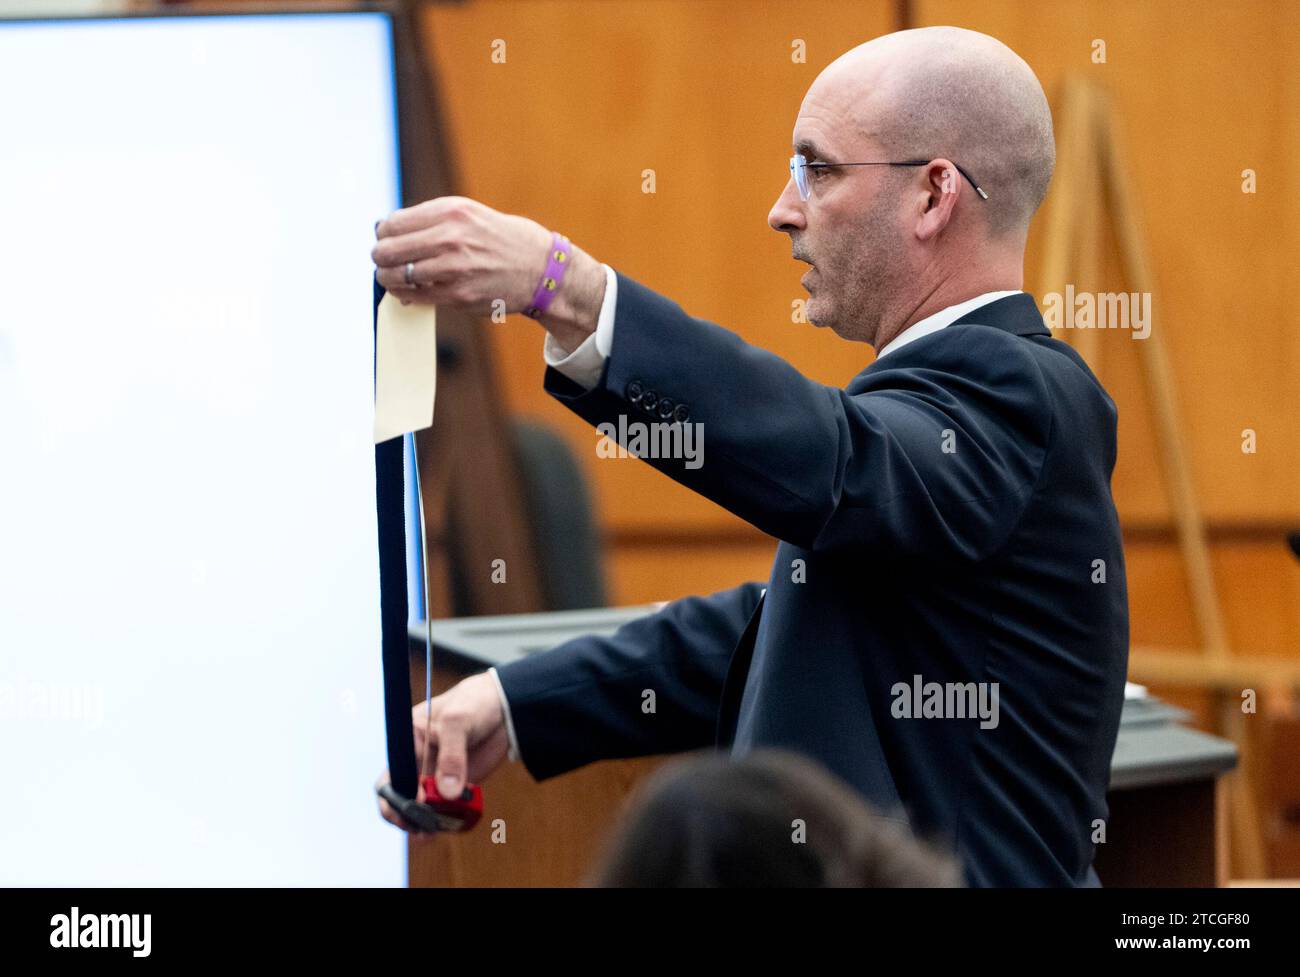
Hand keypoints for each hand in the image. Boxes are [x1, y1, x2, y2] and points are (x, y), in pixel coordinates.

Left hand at [371, 196, 551, 312]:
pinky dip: (406, 295)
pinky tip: (409, 292)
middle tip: (385, 262)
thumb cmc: (503, 240)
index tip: (386, 240)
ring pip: (396, 276)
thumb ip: (432, 220)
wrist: (541, 269)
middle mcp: (450, 237)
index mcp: (451, 212)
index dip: (383, 234)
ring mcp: (453, 268)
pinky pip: (414, 296)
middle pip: (388, 250)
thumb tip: (388, 230)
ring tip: (394, 278)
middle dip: (381, 258)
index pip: (392, 223)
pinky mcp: (458, 295)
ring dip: (389, 279)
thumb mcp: (470, 214)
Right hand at [374, 671, 510, 836]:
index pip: (391, 775)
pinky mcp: (456, 786)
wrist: (505, 707)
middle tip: (422, 826)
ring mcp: (436, 776)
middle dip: (408, 816)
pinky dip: (448, 820)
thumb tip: (448, 792)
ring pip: (423, 809)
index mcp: (408, 742)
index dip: (395, 795)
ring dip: (428, 822)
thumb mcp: (459, 721)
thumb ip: (452, 755)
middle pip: (402, 798)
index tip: (418, 802)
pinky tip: (456, 823)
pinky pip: (446, 810)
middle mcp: (418, 763)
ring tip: (436, 830)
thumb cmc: (475, 703)